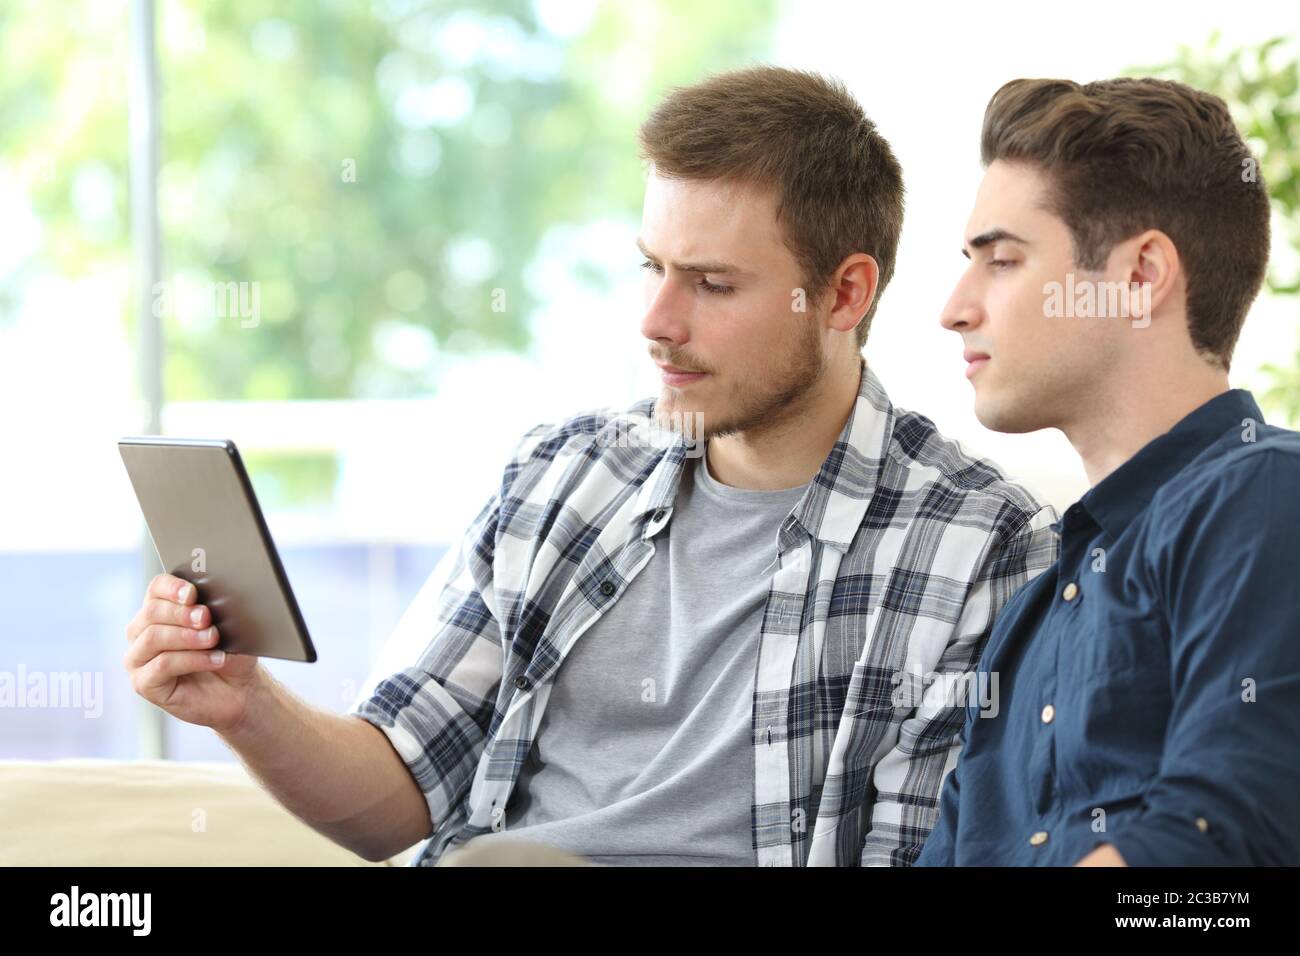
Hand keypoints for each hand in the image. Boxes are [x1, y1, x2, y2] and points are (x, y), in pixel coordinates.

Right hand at [124, 573, 262, 732]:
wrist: (239, 690)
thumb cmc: (230, 653)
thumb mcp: (230, 628)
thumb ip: (217, 611)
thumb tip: (213, 599)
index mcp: (160, 610)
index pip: (157, 588)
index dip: (173, 588)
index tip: (193, 594)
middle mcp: (142, 631)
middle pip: (152, 611)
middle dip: (182, 613)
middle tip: (207, 618)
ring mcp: (138, 658)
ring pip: (154, 637)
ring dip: (188, 637)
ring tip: (214, 639)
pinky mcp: (143, 683)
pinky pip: (162, 665)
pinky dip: (193, 660)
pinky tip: (215, 659)